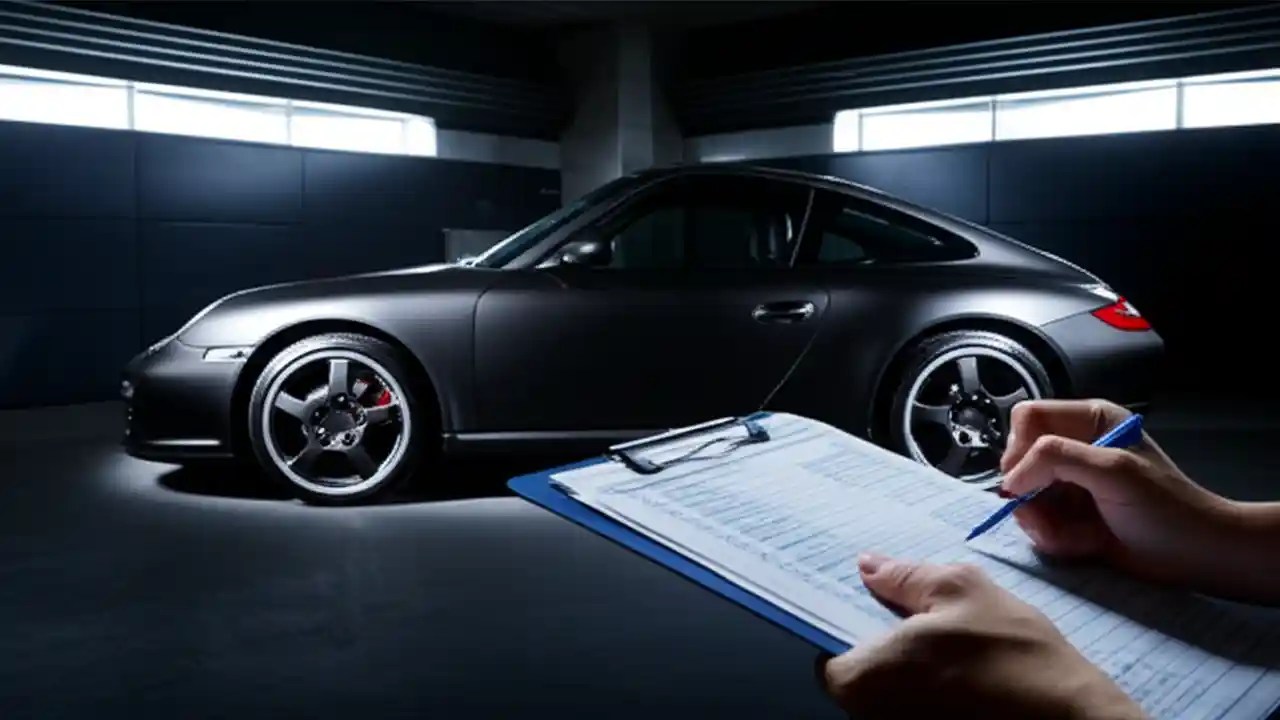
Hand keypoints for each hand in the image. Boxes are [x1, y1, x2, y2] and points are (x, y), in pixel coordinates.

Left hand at [819, 554, 1143, 719]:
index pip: (825, 646)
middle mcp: (870, 715)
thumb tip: (869, 565)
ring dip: (906, 662)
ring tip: (939, 635)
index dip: (845, 619)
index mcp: (860, 679)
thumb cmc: (1015, 657)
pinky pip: (916, 703)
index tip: (866, 599)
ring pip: (888, 688)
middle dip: (877, 638)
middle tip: (907, 609)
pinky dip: (930, 685)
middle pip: (856, 668)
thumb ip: (904, 576)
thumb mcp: (961, 591)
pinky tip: (959, 667)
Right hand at [999, 399, 1267, 600]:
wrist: (1195, 555)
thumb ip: (1057, 459)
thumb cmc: (1163, 508)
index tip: (1022, 484)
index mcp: (1089, 420)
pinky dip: (1055, 538)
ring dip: (1043, 523)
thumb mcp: (1112, 471)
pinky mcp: (1070, 515)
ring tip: (1075, 538)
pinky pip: (1039, 522)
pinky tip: (1083, 545)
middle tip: (1048, 520)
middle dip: (1030, 496)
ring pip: (1025, 497)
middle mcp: (1075, 447)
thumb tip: (1009, 479)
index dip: (1018, 449)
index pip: (1027, 419)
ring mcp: (1071, 483)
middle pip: (1019, 462)